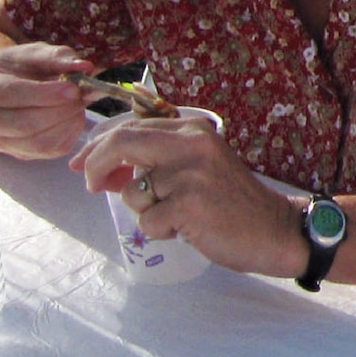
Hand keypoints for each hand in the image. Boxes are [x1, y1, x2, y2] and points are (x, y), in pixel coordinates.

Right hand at [0, 42, 95, 158]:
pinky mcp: (19, 154)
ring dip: (67, 121)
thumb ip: (55, 56)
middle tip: (81, 93)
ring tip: (77, 102)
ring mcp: (0, 142)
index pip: (11, 94)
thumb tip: (84, 67)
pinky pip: (50, 150)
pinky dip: (70, 132)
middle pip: (24, 124)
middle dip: (60, 109)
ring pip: (39, 142)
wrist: (4, 86)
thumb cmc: (17, 67)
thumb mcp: (31, 53)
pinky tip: (73, 115)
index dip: (44, 93)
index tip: (72, 88)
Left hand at [69, 117, 304, 278]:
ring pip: (134, 191)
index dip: (99, 144)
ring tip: (176, 216)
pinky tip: (187, 229)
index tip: (82, 163)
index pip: (132, 125)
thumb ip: (158, 161)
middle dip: (96, 164)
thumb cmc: (232, 201)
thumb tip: (105, 170)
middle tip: (91, 186)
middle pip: (122, 142)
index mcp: (194, 129)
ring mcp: (191, 172)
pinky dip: (160, 231)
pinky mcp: (189, 203)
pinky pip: (148, 222)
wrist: (274, 228)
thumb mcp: (198, 167)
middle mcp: (192, 142)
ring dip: (145, 211)